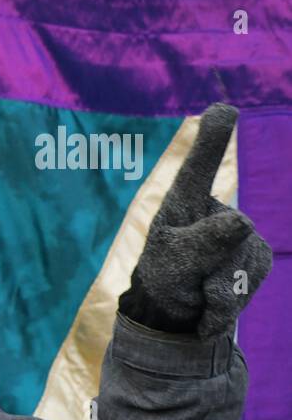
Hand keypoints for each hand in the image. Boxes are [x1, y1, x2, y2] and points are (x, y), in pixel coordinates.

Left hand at [118, 103, 271, 337]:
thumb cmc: (163, 277)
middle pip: (233, 237)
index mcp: (185, 203)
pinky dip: (227, 305)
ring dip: (218, 293)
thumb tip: (242, 221)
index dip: (213, 139)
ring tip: (195, 294)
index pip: (199, 168)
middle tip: (185, 282)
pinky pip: (251, 281)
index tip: (224, 108)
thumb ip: (203, 243)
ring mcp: (242, 232)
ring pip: (246, 264)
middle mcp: (218, 210)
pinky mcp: (256, 256)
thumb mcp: (172, 262)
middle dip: (209, 270)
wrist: (176, 311)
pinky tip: (209, 307)